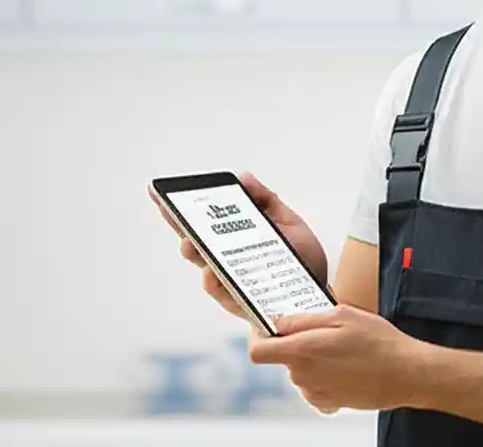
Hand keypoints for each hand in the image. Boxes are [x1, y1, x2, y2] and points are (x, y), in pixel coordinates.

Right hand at [149, 172, 329, 321]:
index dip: (175, 210)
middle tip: (170, 211)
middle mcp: (225, 264)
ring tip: (190, 242)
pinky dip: (216, 282)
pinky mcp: (243, 305)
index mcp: (231, 241)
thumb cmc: (302, 257)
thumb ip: (265, 200)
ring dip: (195, 256)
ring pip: (205, 272)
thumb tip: (242, 177)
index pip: (198, 224)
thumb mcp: (286, 221)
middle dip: (179, 228)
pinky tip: (213, 271)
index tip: (158, 192)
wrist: (324, 290)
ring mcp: (232, 286)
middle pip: (193, 246)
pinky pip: (225, 295)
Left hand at [248, 305, 424, 413]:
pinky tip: (346, 365)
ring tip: (343, 347)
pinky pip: (315, 384)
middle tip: (325, 328)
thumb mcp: (342, 315)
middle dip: (297, 340)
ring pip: (300, 369)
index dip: (257, 336)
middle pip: (283, 356)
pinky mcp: (328, 402)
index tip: (267, 326)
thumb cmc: (379, 342)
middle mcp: (304, 376)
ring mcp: (315, 392)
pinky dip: (324, 373)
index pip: (258, 351)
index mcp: (303, 351)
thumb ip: (304, 318)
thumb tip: (278, 320)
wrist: (407, 374)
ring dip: (313, 356)